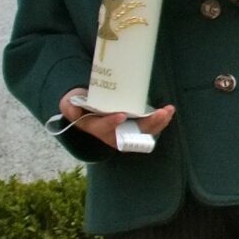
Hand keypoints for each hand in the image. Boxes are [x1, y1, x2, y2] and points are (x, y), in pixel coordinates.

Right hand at [59, 87, 173, 150]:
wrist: (89, 107)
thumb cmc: (80, 105)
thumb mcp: (69, 104)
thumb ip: (69, 107)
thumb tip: (74, 113)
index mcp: (97, 129)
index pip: (105, 128)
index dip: (112, 123)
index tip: (121, 115)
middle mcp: (114, 134)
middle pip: (132, 134)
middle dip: (147, 125)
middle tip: (158, 114)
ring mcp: (126, 131)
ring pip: (144, 131)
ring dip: (158, 123)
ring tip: (167, 111)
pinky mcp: (136, 126)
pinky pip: (150, 126)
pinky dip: (160, 120)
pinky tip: (168, 110)